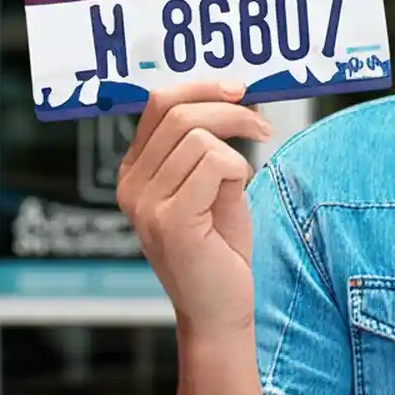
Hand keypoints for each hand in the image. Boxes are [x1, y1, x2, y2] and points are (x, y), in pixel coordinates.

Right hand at [116, 82, 272, 337]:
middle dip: (230, 108)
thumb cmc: (220, 248)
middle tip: (261, 123)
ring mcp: (146, 204)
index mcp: (136, 172)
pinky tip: (240, 189)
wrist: (220, 308)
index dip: (200, 86)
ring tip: (251, 166)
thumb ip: (208, 145)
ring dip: (239, 142)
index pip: (156, 104)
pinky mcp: (171, 220)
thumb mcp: (213, 186)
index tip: (239, 89)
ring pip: (199, 136)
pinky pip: (214, 163)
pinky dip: (239, 167)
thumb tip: (233, 94)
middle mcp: (132, 186)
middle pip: (179, 112)